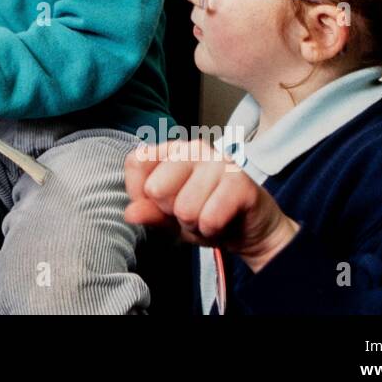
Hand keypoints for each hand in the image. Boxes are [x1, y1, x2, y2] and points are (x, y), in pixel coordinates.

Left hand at [124, 140, 299, 272]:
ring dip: (196, 225)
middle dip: (172, 213)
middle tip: (193, 212)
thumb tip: (130, 213)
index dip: (140, 193)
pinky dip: (213, 230)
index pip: (136, 162)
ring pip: (184, 208)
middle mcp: (194, 148)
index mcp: (172, 150)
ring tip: (209, 217)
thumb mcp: (170, 219)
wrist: (252, 233)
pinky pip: (209, 218)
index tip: (161, 204)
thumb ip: (149, 212)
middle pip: (156, 188)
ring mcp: (218, 161)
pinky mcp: (240, 181)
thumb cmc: (208, 217)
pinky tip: (224, 222)